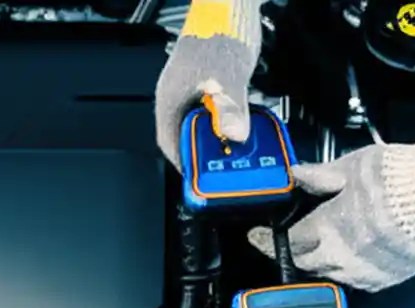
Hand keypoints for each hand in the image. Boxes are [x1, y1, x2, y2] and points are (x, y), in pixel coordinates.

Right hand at [155, 0, 261, 169]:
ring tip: (239, 152)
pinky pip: (216, 116)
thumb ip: (231, 105)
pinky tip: (244, 127)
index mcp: (172, 99)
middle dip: (207, 157)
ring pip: (203, 129)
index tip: (202, 182)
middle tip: (227, 170)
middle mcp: (179, 98)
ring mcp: (194, 93)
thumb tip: (234, 135)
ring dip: (220, 142)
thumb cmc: (220, 29)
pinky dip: (229, 125)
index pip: (170, 143)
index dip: (185, 166)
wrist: (230, 4)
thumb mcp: (228, 73)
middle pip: (188, 139)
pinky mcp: (209, 87)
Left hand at [248, 129, 414, 291]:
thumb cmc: (401, 176)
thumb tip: (295, 175)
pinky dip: (353, 271)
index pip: (289, 242)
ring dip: (324, 262)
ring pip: (332, 274)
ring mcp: (368, 271)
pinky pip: (362, 282)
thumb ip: (319, 176)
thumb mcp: (351, 167)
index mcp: (329, 228)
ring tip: (326, 245)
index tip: (258, 237)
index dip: (270, 239)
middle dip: (297, 251)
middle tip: (296, 238)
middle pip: (307, 262)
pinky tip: (356, 255)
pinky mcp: (391, 277)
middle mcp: (344, 255)